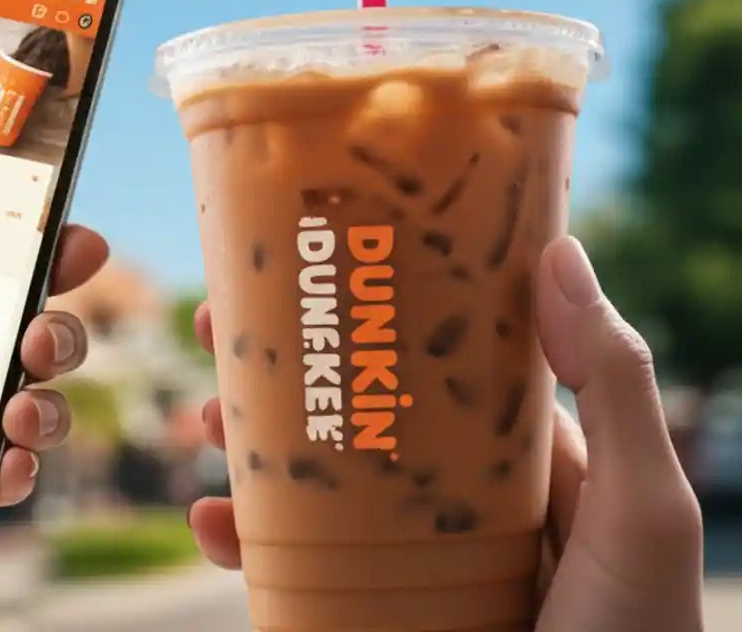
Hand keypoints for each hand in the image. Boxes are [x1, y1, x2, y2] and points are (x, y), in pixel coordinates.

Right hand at [187, 238, 703, 631]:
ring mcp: (403, 558)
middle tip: (216, 336)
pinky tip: (211, 524)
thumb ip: (614, 389)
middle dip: (280, 372)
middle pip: (351, 413)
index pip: (432, 362)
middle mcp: (453, 499)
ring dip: (247, 447)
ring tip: (204, 424)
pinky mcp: (362, 610)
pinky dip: (242, 542)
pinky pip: (287, 569)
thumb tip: (557, 252)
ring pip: (309, 485)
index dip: (367, 310)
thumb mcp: (643, 512)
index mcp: (518, 458)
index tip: (307, 270)